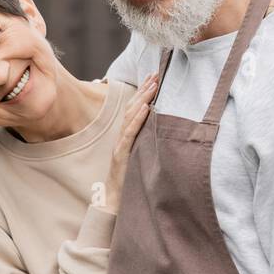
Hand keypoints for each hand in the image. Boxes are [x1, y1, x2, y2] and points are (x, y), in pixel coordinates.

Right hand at [102, 74, 157, 213]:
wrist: (114, 200)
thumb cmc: (127, 180)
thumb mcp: (138, 158)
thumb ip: (144, 143)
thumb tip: (159, 131)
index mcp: (126, 136)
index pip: (135, 109)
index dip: (143, 93)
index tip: (154, 78)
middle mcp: (121, 137)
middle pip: (133, 107)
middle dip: (144, 89)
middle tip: (156, 73)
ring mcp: (120, 144)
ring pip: (131, 116)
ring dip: (142, 98)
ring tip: (153, 84)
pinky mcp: (121, 154)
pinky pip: (130, 133)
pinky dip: (138, 119)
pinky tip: (145, 107)